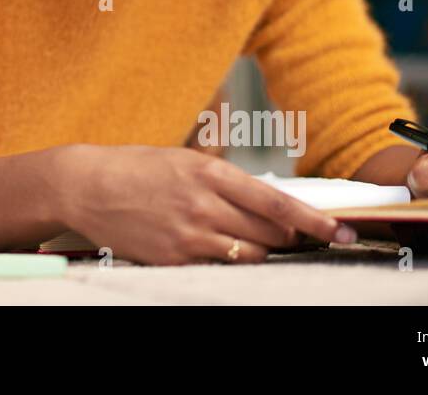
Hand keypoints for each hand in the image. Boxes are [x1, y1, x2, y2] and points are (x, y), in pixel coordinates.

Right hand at [58, 144, 357, 264]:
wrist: (86, 186)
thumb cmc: (136, 168)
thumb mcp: (184, 160)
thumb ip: (224, 179)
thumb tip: (266, 201)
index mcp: (210, 173)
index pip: (276, 204)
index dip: (314, 221)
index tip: (341, 230)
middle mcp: (204, 205)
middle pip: (270, 234)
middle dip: (287, 237)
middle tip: (289, 234)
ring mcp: (189, 235)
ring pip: (250, 256)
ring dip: (258, 251)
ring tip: (246, 239)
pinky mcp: (173, 258)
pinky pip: (217, 268)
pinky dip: (225, 261)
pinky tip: (212, 248)